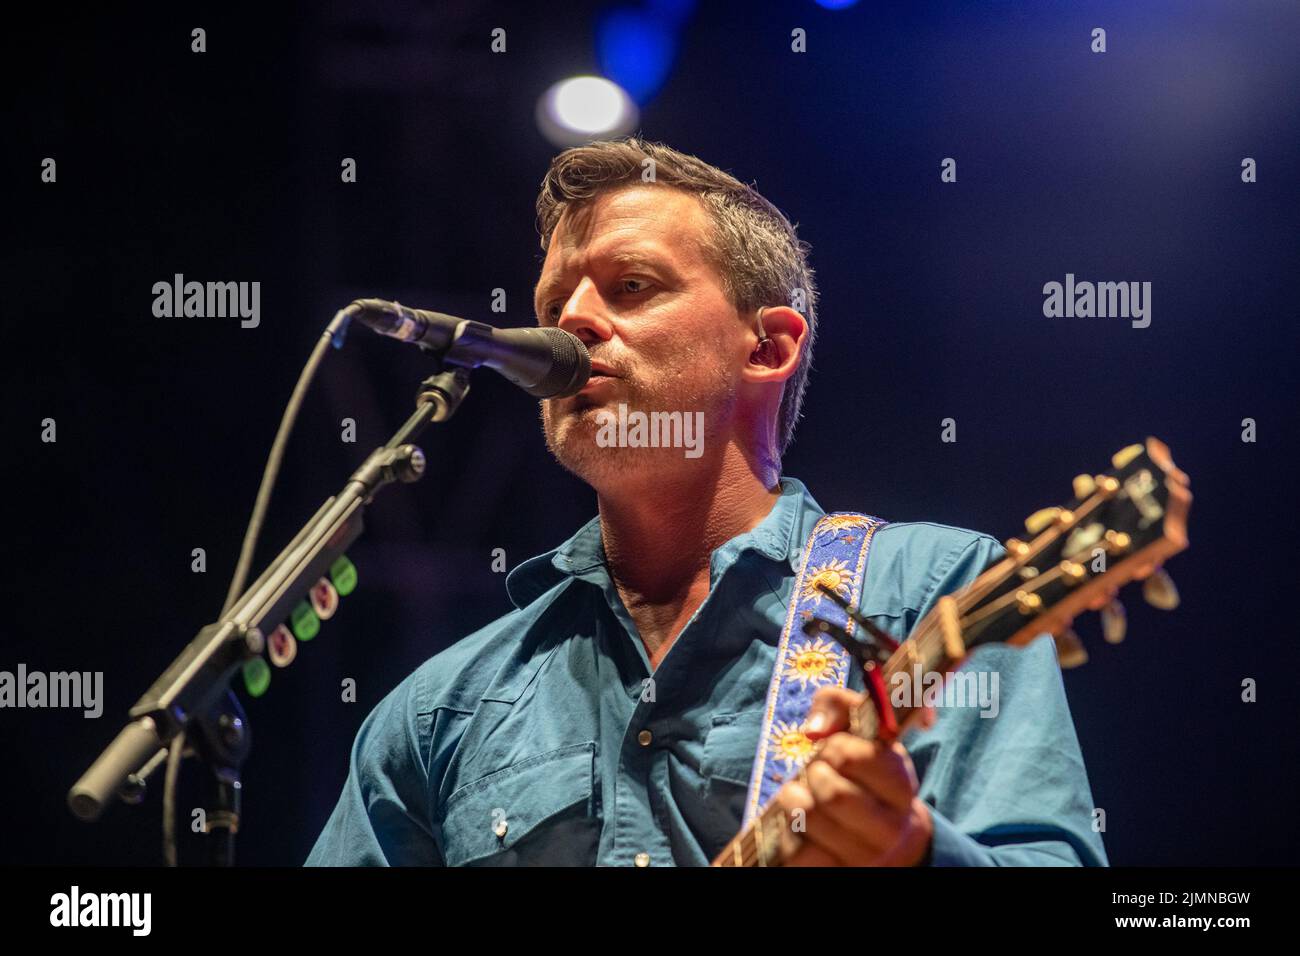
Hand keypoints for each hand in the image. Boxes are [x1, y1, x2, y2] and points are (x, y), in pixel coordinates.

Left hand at [773, 686, 933, 865]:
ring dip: (794, 799)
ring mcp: (866, 859)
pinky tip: (800, 827)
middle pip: (832, 794)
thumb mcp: (861, 732)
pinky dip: (788, 833)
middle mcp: (890, 829)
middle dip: (814, 775)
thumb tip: (813, 731)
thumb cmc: (865, 775)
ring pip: (809, 819)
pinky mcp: (837, 875)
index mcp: (901, 786)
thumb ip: (838, 705)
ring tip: (804, 796)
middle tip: (817, 775)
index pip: (856, 758)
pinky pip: (797, 853)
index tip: (835, 751)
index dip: (836, 748)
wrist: (887, 840)